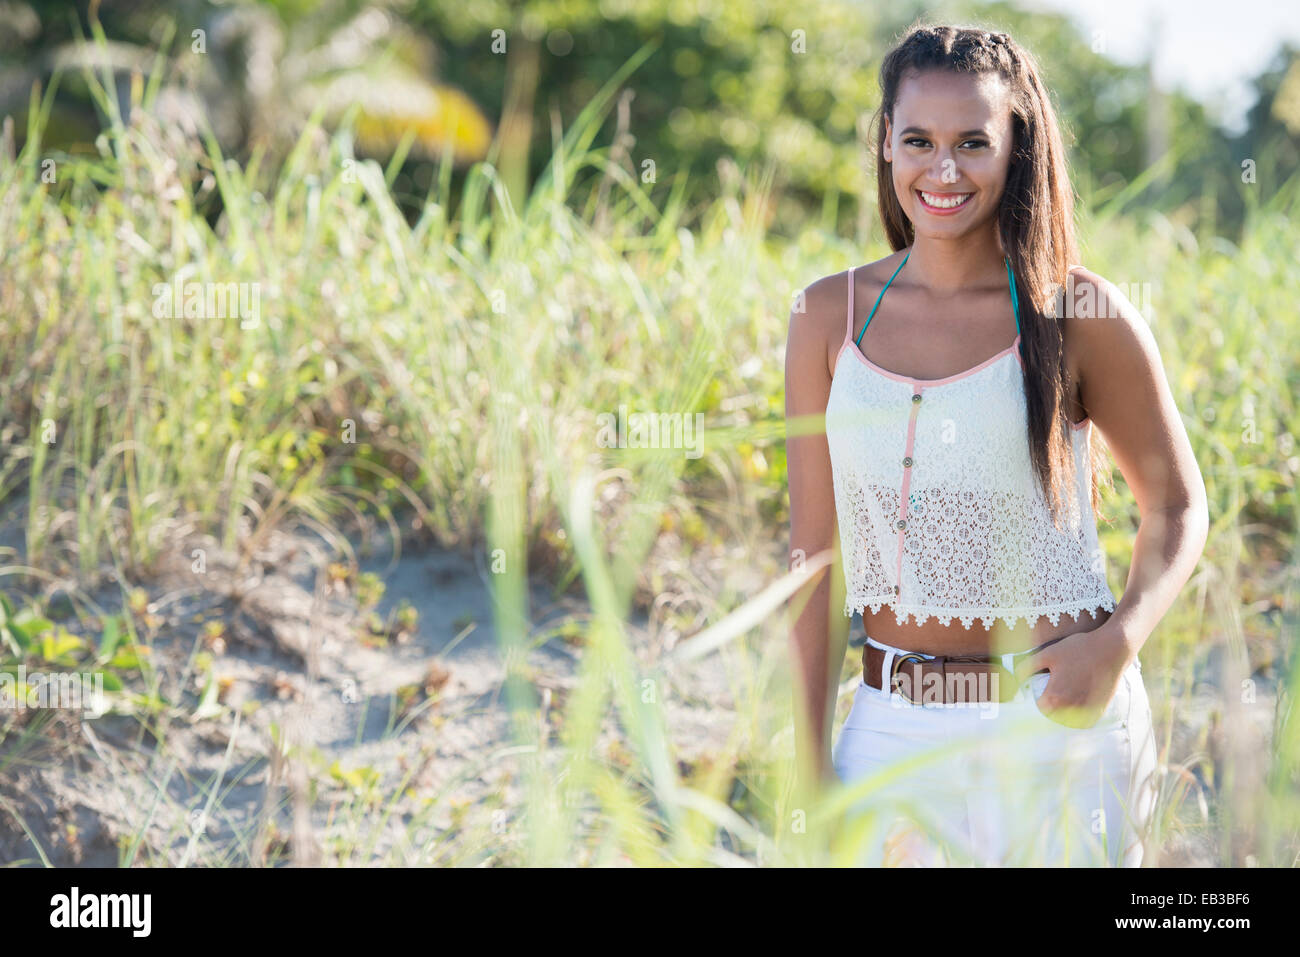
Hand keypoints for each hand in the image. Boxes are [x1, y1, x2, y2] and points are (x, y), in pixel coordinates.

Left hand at [1011, 621, 1136, 727]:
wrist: (1112, 649)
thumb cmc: (1079, 649)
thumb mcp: (1047, 653)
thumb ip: (1026, 667)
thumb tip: (1014, 679)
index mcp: (1053, 698)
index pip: (1039, 708)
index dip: (1040, 697)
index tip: (1044, 688)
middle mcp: (1069, 710)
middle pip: (1053, 716)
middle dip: (1052, 705)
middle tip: (1059, 688)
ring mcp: (1086, 713)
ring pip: (1068, 720)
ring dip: (1066, 711)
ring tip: (1071, 692)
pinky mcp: (1099, 712)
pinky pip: (1084, 720)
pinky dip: (1081, 713)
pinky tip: (1082, 697)